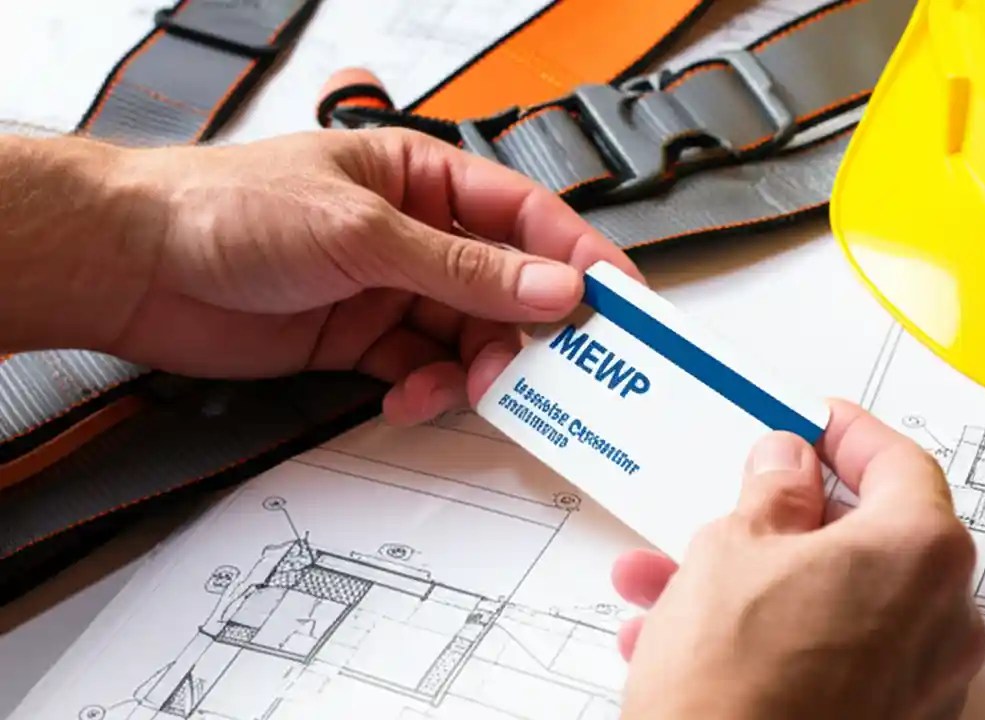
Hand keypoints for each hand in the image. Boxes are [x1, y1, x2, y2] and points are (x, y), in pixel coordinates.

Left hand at [48, 126, 638, 424]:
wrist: (134, 265)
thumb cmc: (231, 210)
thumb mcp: (365, 232)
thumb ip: (466, 267)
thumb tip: (555, 286)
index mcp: (424, 178)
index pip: (527, 217)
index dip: (581, 258)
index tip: (623, 303)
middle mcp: (417, 234)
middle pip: (508, 286)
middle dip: (531, 330)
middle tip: (554, 372)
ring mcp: (391, 289)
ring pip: (470, 336)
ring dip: (478, 369)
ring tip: (465, 388)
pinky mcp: (363, 339)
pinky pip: (424, 370)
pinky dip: (428, 391)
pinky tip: (408, 398)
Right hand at [611, 399, 984, 719]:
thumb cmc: (735, 688)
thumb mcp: (733, 548)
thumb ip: (772, 489)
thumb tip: (787, 464)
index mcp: (919, 552)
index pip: (899, 462)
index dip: (847, 434)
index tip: (812, 422)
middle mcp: (943, 618)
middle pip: (866, 536)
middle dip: (779, 520)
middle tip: (735, 502)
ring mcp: (923, 681)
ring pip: (834, 600)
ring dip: (754, 582)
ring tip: (671, 583)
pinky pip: (832, 655)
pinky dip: (773, 636)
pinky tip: (692, 638)